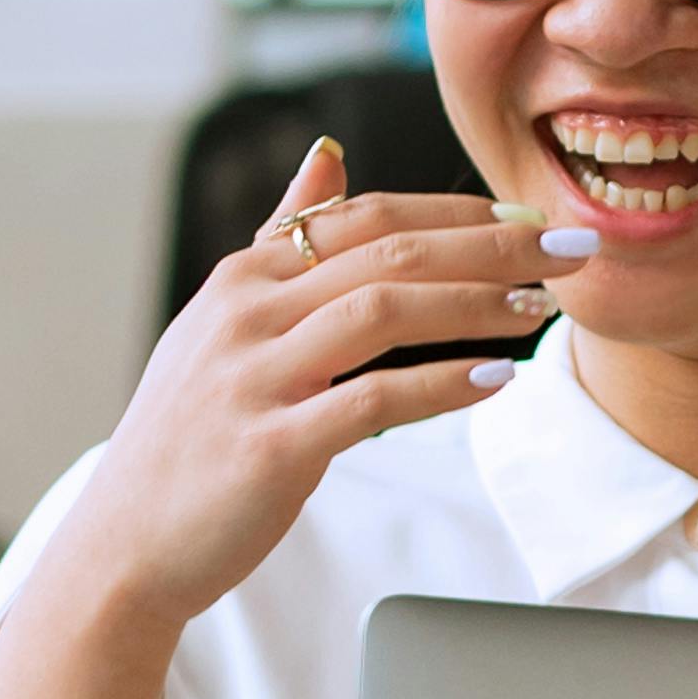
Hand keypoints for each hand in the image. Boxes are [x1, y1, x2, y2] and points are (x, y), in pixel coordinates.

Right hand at [0, 136, 570, 698]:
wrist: (126, 544)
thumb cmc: (191, 436)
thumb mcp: (225, 320)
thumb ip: (284, 236)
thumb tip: (330, 154)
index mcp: (244, 277)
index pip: (365, 218)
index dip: (455, 213)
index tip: (529, 220)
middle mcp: (246, 314)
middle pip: (387, 253)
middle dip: (491, 246)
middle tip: (571, 249)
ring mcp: (255, 379)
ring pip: (383, 311)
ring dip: (475, 304)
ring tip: (543, 308)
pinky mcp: (272, 448)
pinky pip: (373, 402)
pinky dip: (443, 387)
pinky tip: (499, 380)